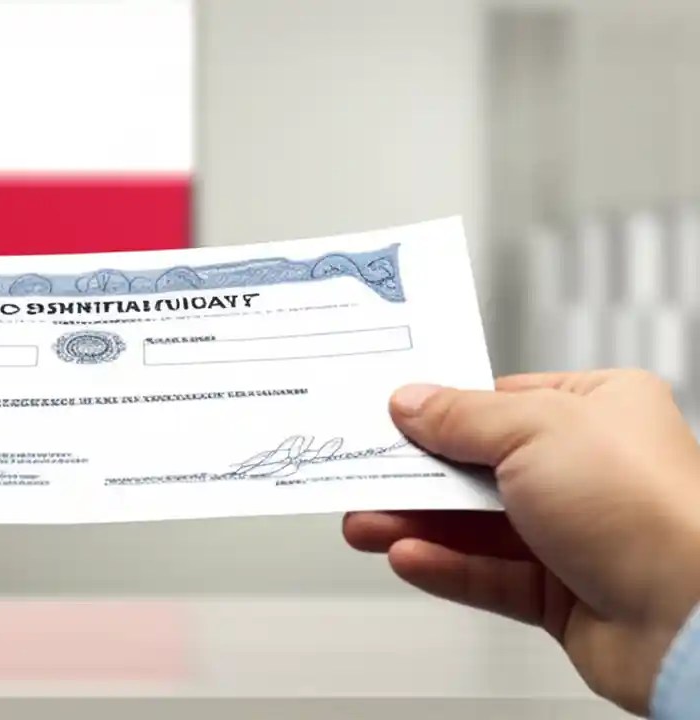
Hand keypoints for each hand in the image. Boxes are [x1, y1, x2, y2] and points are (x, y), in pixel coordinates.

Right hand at [343, 369, 699, 715]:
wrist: (694, 619)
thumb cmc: (648, 508)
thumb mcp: (534, 430)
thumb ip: (461, 417)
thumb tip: (412, 402)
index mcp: (600, 409)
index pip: (500, 401)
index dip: (440, 411)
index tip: (387, 419)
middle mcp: (590, 469)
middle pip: (479, 466)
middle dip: (416, 475)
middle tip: (363, 473)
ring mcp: (576, 534)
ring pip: (476, 525)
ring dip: (417, 523)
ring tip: (366, 523)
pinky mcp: (564, 593)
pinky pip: (490, 575)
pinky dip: (446, 566)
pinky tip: (408, 557)